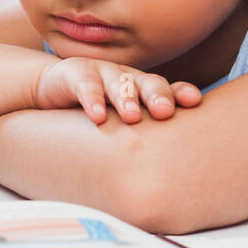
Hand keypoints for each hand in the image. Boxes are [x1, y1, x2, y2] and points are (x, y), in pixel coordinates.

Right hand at [33, 57, 201, 124]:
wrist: (53, 92)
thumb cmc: (98, 113)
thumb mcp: (124, 124)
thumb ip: (147, 139)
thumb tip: (175, 174)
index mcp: (145, 90)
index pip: (169, 90)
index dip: (181, 93)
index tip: (194, 101)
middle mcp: (128, 79)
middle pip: (148, 84)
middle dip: (158, 96)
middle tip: (165, 111)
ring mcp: (104, 74)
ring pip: (118, 84)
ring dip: (126, 99)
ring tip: (132, 117)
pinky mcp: (76, 74)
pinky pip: (86, 86)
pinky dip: (92, 100)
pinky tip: (97, 117)